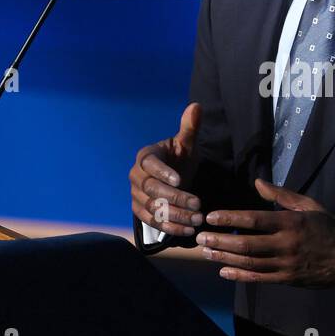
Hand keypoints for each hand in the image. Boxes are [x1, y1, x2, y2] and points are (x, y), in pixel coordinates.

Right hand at [129, 103, 203, 237]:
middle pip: (152, 190)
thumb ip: (190, 127)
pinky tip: (187, 230)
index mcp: (146, 156)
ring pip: (153, 208)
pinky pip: (151, 221)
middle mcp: (136, 176)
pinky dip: (169, 226)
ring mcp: (136, 194)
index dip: (163, 173)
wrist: (174, 176)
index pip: (150, 164)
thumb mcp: (187, 143)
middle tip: (198, 205)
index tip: (180, 181)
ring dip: (175, 215)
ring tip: (197, 219)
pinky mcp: (139, 210)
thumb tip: (196, 106)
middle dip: (176, 199)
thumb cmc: (180, 158)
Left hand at [195, 178, 334, 284]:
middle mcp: (286, 244)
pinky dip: (239, 275)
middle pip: (247, 243)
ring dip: (225, 257)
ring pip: (250, 262)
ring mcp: (286, 264)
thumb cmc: (328, 228)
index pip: (255, 220)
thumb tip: (257, 182)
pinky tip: (223, 271)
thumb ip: (282, 195)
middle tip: (200, 236)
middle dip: (221, 240)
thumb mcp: (309, 205)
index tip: (211, 217)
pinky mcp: (287, 279)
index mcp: (291, 222)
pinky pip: (259, 278)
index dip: (231, 218)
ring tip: (206, 251)